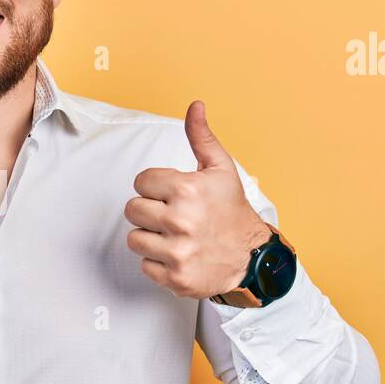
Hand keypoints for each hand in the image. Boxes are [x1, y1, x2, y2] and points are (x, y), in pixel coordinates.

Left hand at [125, 100, 271, 298]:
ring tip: (175, 236)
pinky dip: (158, 263)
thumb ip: (201, 137)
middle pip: (132, 210)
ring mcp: (177, 251)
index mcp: (187, 190)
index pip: (140, 182)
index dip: (155, 187)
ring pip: (134, 239)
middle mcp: (180, 220)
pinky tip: (178, 255)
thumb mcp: (220, 169)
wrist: (252, 257)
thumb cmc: (232, 211)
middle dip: (150, 211)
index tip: (173, 194)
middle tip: (172, 215)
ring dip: (151, 238)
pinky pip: (144, 266)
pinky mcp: (174, 278)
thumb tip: (195, 105)